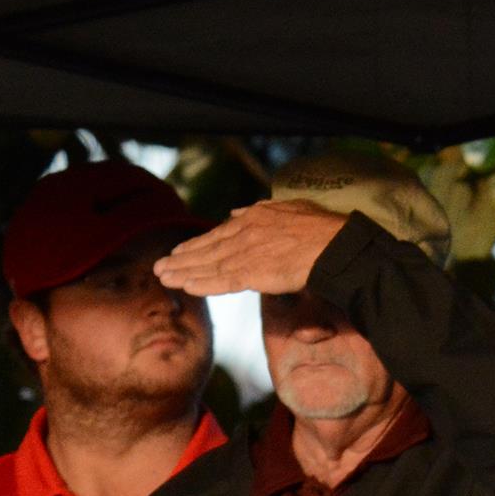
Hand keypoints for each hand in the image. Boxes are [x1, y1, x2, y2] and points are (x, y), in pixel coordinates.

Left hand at [151, 200, 348, 296]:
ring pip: (208, 266)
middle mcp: (245, 233)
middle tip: (160, 267)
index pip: (219, 234)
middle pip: (207, 249)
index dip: (197, 244)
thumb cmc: (321, 228)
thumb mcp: (290, 207)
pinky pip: (221, 282)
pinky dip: (202, 284)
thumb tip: (236, 211)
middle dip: (181, 259)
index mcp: (254, 217)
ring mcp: (247, 253)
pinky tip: (186, 287)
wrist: (334, 246)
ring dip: (183, 273)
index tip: (179, 252)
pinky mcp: (252, 273)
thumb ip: (261, 209)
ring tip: (164, 278)